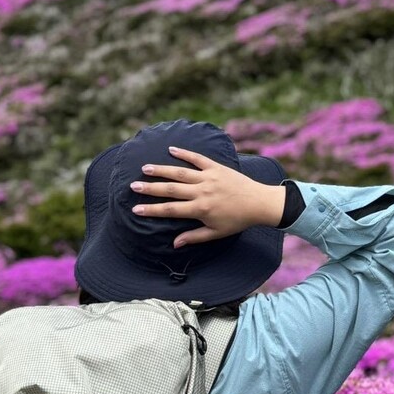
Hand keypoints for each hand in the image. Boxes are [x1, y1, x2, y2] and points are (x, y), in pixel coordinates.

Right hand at [130, 146, 284, 246]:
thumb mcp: (216, 233)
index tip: (136, 209)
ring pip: (180, 173)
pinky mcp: (217, 167)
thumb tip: (174, 244)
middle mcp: (202, 192)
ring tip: (145, 168)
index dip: (152, 210)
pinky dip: (184, 153)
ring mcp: (209, 178)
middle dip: (150, 188)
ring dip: (162, 170)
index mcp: (200, 209)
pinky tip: (171, 150)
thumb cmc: (238, 220)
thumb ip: (194, 237)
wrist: (260, 203)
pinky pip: (198, 159)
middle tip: (133, 186)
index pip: (170, 210)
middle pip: (170, 189)